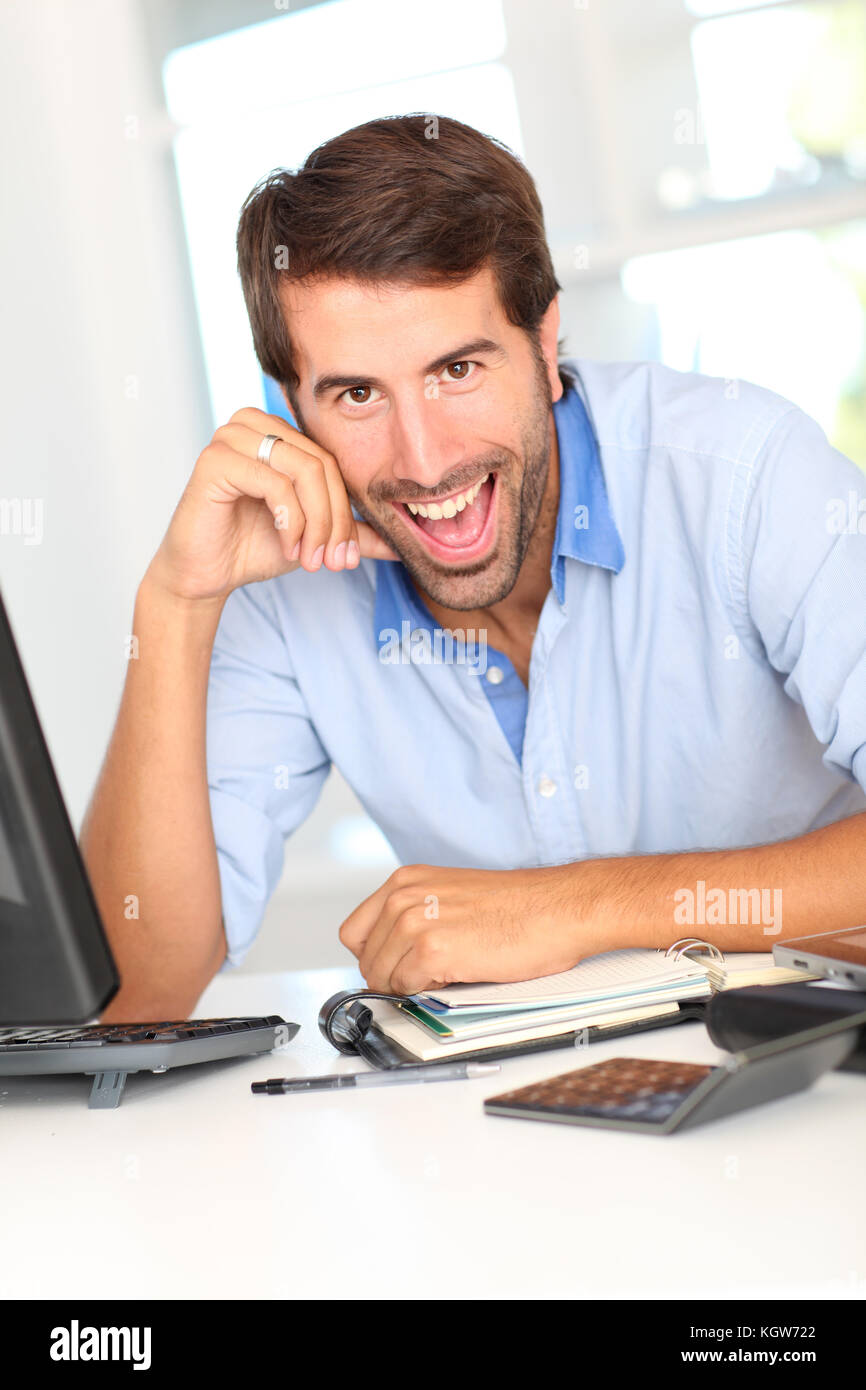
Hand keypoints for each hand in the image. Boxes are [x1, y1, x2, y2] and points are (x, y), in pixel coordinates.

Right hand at [146, 405, 396, 601]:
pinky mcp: (214, 460)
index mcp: (278, 431)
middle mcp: (254, 424)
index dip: (346, 511)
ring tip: (309, 558)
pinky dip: (289, 520)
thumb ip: (354, 534)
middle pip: (321, 464)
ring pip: (303, 471)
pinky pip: (273, 482)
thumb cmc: (253, 547)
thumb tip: (402, 546)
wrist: (205, 574)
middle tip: (331, 560)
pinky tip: (286, 545)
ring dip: (315, 523)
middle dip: (334, 520)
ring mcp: (231, 437)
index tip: (344, 556)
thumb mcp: (315, 536)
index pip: (332, 462)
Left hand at [339, 863, 595, 994]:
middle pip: (365, 959)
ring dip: (412, 985)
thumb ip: (414, 914)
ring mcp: (414, 923)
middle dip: (393, 976)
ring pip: (382, 979)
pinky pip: (407, 990)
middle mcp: (403, 897)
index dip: (375, 955)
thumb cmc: (518, 906)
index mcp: (405, 881)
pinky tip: (459, 974)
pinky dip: (429, 992)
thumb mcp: (449, 895)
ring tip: (451, 969)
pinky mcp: (432, 952)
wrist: (556, 909)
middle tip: (432, 973)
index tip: (395, 965)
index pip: (354, 932)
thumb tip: (391, 954)